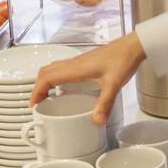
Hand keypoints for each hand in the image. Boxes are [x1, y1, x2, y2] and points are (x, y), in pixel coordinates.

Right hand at [30, 32, 146, 124]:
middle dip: (38, 87)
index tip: (33, 104)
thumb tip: (96, 121)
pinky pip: (64, 69)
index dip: (36, 91)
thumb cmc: (123, 59)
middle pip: (46, 72)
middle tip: (38, 102)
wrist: (133, 46)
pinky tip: (67, 88)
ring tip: (47, 96)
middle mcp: (74, 63)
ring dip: (46, 81)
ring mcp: (79, 61)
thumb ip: (105, 104)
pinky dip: (58, 78)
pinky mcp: (86, 62)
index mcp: (75, 68)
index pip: (46, 78)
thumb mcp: (113, 85)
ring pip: (54, 69)